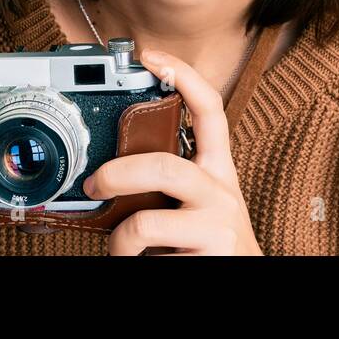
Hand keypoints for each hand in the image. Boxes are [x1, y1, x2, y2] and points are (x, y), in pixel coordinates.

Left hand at [84, 48, 263, 254]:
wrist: (244, 282)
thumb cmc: (207, 246)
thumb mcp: (192, 207)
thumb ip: (164, 187)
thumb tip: (109, 177)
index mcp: (217, 170)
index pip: (209, 110)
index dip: (184, 76)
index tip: (152, 56)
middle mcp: (221, 190)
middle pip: (165, 165)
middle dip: (118, 174)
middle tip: (94, 187)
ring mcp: (218, 222)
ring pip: (148, 216)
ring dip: (119, 232)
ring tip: (118, 244)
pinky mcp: (212, 250)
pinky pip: (147, 244)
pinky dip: (126, 255)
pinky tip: (135, 260)